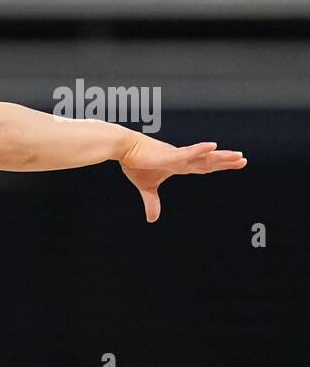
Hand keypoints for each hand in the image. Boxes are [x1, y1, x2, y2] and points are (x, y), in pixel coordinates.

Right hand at [119, 133, 245, 221]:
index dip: (219, 165)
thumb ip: (152, 202)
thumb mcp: (146, 187)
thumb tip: (152, 220)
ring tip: (238, 156)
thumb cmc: (134, 163)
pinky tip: (213, 146)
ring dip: (220, 157)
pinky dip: (200, 150)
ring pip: (203, 157)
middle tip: (243, 160)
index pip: (203, 166)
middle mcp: (182, 159)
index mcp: (179, 165)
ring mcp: (177, 156)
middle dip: (226, 161)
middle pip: (208, 161)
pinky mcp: (169, 155)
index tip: (235, 163)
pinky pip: (188, 152)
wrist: (123, 148)